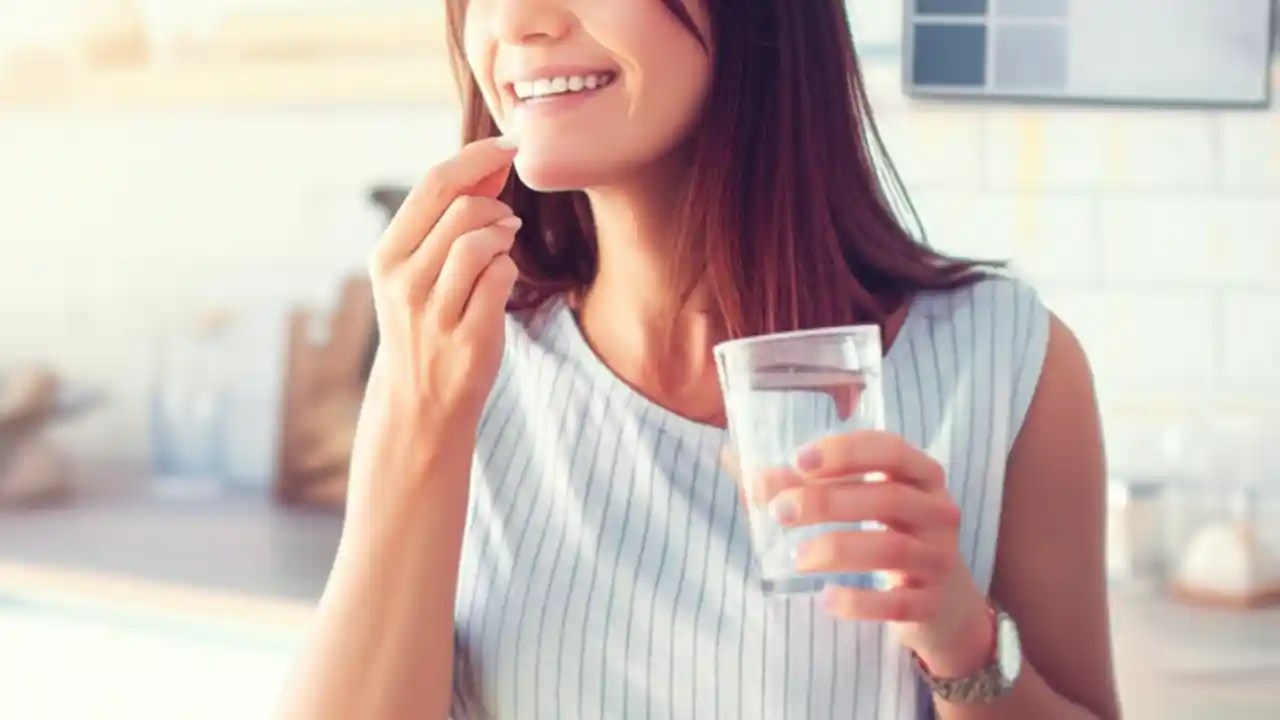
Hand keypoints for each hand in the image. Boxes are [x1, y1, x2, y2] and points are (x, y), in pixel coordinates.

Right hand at [347, 136, 520, 518]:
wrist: (420, 403)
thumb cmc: (428, 324)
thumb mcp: (421, 270)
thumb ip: (450, 219)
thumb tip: (490, 163)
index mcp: (387, 256)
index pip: (433, 183)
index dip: (478, 156)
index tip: (510, 143)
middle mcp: (403, 281)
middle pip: (462, 208)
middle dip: (496, 204)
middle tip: (506, 219)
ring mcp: (434, 312)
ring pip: (482, 241)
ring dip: (504, 238)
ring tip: (503, 248)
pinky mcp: (467, 338)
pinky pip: (501, 278)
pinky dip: (509, 270)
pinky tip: (501, 282)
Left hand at [756, 431, 994, 675]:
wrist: (944, 605)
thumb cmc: (889, 536)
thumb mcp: (858, 504)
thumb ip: (803, 484)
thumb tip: (740, 465)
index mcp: (921, 475)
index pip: (890, 451)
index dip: (846, 452)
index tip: (800, 460)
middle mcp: (938, 512)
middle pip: (887, 498)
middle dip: (828, 502)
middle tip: (780, 512)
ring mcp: (939, 559)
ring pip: (892, 549)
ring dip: (837, 549)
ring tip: (797, 558)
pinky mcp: (931, 604)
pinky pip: (896, 603)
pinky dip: (859, 602)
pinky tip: (826, 599)